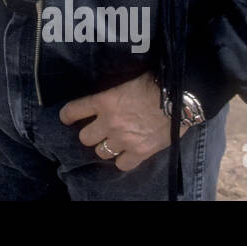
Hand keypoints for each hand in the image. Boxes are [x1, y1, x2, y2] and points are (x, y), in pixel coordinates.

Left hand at [58, 71, 185, 171]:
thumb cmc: (155, 83)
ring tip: (113, 142)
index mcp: (104, 101)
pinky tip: (127, 154)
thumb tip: (106, 97)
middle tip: (97, 131)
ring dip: (105, 147)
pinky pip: (122, 164)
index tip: (67, 118)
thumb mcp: (126, 80)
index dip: (67, 116)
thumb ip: (112, 93)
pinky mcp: (140, 152)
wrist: (180, 97)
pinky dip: (123, 160)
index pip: (73, 111)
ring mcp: (124, 139)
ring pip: (100, 152)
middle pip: (85, 138)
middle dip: (90, 134)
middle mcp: (109, 122)